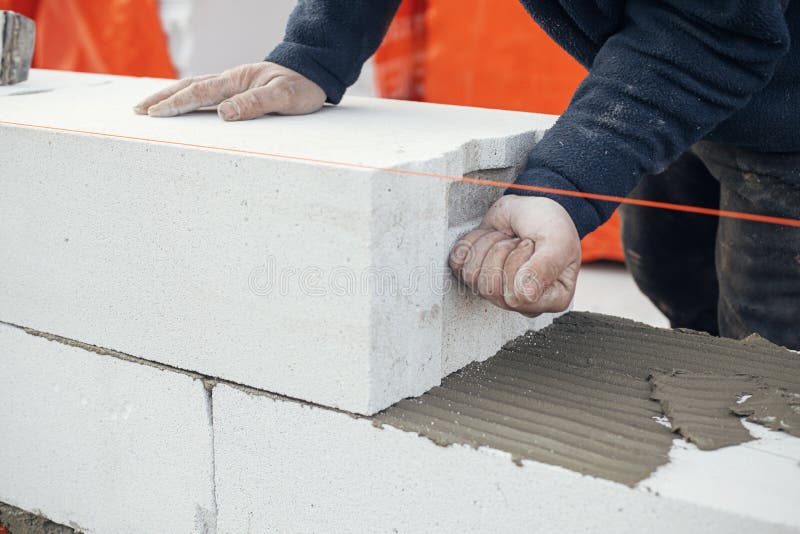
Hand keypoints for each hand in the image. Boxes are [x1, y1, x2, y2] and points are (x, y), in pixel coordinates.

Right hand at [133, 62, 326, 120]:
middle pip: (189, 88)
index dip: (176, 104)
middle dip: (162, 99)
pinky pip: (205, 92)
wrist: (313, 73)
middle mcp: (231, 81)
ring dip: (170, 97)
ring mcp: (232, 84)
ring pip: (194, 88)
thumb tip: (223, 114)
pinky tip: (180, 104)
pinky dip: (187, 97)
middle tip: (138, 110)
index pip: (200, 93)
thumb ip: (255, 104)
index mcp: (237, 81)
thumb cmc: (301, 86)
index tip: (155, 112)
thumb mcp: (283, 97)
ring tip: (149, 107)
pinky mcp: (237, 90)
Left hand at [449, 195, 580, 316]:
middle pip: (490, 288)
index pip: (517, 297)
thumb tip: (524, 296)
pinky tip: (490, 237)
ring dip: (488, 245)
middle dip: (501, 252)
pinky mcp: (476, 274)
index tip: (530, 244)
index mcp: (551, 300)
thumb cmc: (549, 223)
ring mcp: (496, 291)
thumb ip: (545, 268)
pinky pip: (458, 264)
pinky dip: (472, 242)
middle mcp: (522, 302)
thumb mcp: (557, 240)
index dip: (517, 264)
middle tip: (517, 240)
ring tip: (506, 237)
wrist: (529, 207)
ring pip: (472, 276)